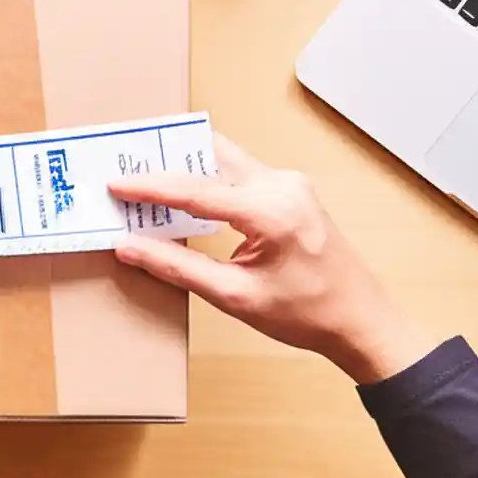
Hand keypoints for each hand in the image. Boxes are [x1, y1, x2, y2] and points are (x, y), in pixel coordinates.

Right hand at [109, 135, 432, 384]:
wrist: (362, 320)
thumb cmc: (307, 314)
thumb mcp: (235, 297)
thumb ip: (179, 268)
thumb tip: (131, 248)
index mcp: (270, 211)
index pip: (196, 190)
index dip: (150, 186)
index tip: (116, 183)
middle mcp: (282, 185)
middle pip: (212, 157)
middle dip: (168, 161)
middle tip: (128, 165)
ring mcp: (291, 184)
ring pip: (227, 161)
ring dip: (189, 169)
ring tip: (149, 180)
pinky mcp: (292, 191)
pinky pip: (242, 174)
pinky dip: (210, 180)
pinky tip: (187, 196)